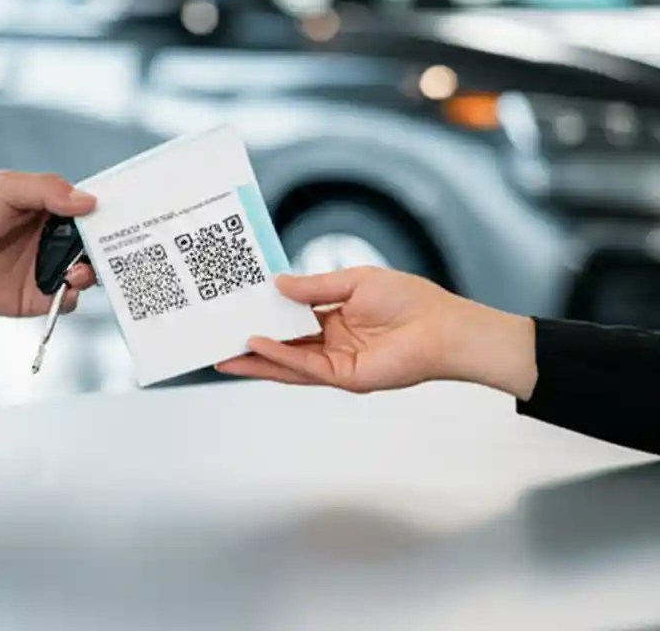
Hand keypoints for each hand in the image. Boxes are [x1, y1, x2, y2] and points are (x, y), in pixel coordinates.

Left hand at [0, 172, 96, 316]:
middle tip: (109, 251)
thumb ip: (48, 190)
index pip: (88, 212)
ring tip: (78, 271)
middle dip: (106, 249)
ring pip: (85, 274)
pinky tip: (65, 288)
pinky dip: (72, 298)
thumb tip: (89, 202)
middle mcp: (50, 239)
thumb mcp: (5, 188)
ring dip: (90, 274)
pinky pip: (64, 301)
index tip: (122, 220)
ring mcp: (43, 269)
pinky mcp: (33, 297)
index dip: (106, 216)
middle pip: (92, 246)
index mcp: (48, 208)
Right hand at [216, 267, 538, 396]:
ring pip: (287, 362)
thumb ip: (314, 286)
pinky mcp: (344, 377)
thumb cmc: (409, 299)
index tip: (237, 306)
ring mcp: (336, 362)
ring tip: (223, 351)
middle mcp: (331, 342)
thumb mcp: (353, 281)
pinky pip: (304, 367)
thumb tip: (277, 284)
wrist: (442, 327)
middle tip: (217, 337)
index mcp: (335, 317)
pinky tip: (257, 346)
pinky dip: (279, 357)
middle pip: (283, 345)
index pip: (290, 319)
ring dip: (255, 358)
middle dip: (250, 343)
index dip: (264, 314)